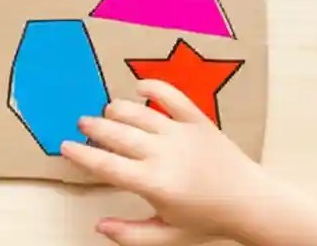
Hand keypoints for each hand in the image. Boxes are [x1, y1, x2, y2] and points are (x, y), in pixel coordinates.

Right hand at [61, 79, 270, 244]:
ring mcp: (180, 133)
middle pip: (117, 133)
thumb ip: (130, 234)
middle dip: (94, 127)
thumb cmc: (208, 219)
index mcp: (153, 182)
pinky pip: (172, 96)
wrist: (250, 202)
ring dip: (117, 109)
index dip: (82, 155)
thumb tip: (99, 226)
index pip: (106, 165)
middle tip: (82, 123)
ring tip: (105, 111)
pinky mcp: (198, 121)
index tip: (66, 146)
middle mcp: (163, 153)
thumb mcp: (167, 236)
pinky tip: (139, 86)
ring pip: (138, 112)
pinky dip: (154, 86)